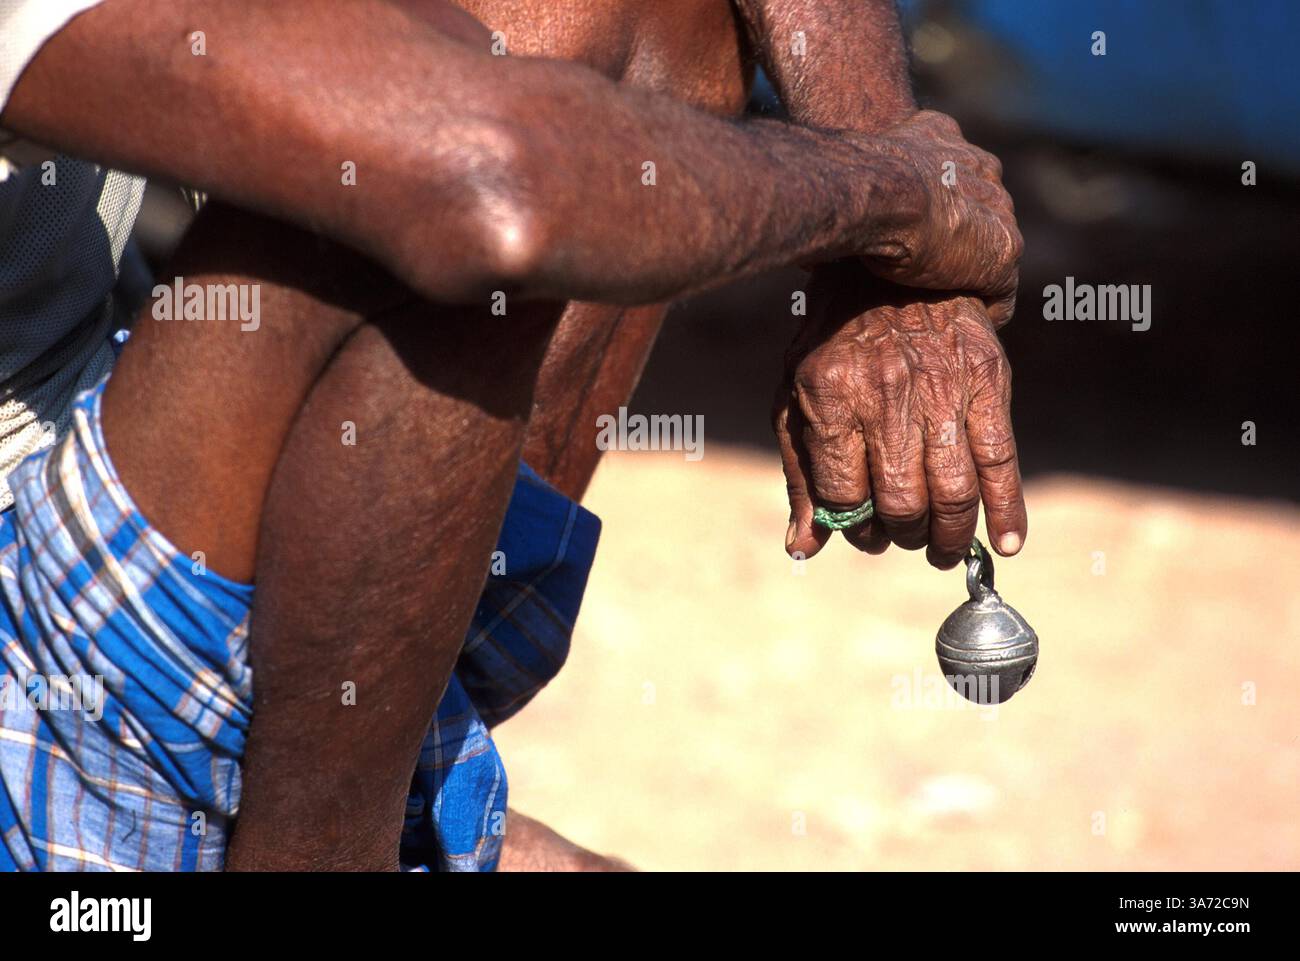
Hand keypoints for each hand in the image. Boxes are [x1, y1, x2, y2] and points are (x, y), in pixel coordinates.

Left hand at [773, 263, 1025, 568]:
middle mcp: (887, 396)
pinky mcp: (988, 381)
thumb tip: (803, 549)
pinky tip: (1004, 544)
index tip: (863, 532)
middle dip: (901, 535)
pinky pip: (1000, 460)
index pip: (844, 496)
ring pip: (951, 493)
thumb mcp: (796, 397)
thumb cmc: (835, 342)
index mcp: (831, 398)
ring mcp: (942, 389)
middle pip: (900, 502)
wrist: (897, 266)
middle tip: (903, 536)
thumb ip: (800, 474)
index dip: (854, 528)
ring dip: (947, 536)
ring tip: (940, 550)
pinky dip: (1006, 510)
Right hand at [859, 110, 1022, 326]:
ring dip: (973, 273)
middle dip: (960, 237)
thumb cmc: (849, 184)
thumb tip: (817, 231)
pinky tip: (972, 323)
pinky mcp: (1003, 250)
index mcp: (939, 137)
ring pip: (992, 247)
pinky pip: (1003, 289)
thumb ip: (854, 189)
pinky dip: (989, 307)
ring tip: (952, 304)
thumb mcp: (850, 176)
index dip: (933, 205)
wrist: (880, 191)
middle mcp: (977, 165)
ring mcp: (996, 208)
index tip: (916, 233)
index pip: (949, 172)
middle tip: (932, 272)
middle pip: (978, 208)